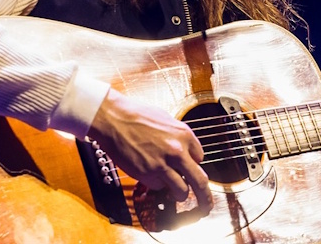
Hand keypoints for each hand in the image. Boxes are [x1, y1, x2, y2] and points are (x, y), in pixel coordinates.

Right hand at [87, 89, 212, 212]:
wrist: (114, 118)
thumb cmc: (137, 116)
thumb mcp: (166, 120)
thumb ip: (177, 137)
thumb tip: (184, 151)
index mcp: (184, 134)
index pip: (200, 158)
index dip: (194, 165)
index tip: (190, 169)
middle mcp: (178, 150)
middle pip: (200, 181)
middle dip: (204, 196)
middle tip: (206, 205)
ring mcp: (163, 164)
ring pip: (181, 191)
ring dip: (180, 195)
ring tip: (177, 194)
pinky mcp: (147, 173)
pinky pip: (158, 187)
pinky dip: (156, 185)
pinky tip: (149, 174)